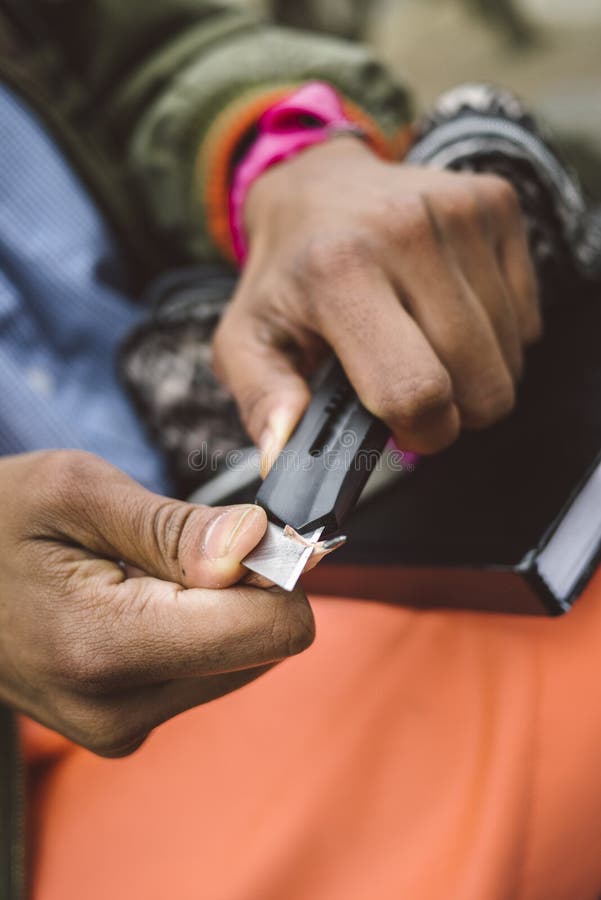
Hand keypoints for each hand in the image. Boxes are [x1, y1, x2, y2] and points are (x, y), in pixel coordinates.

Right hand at [0, 451, 313, 755]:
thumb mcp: (76, 491)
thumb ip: (177, 527)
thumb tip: (261, 544)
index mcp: (107, 647)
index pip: (270, 631)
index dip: (274, 570)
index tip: (245, 532)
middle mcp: (121, 711)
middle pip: (262, 648)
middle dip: (242, 588)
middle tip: (178, 547)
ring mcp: (120, 731)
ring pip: (239, 662)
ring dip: (213, 610)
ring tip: (140, 575)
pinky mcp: (122, 730)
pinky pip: (203, 674)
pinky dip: (190, 631)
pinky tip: (133, 603)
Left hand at [213, 137, 540, 468]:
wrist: (315, 184)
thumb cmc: (286, 275)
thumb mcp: (246, 340)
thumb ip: (262, 402)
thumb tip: (281, 458)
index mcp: (338, 270)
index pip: (415, 389)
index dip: (420, 432)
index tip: (402, 427)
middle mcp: (405, 230)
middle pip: (479, 382)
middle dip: (454, 411)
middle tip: (411, 387)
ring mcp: (459, 211)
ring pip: (509, 355)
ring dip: (474, 373)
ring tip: (424, 345)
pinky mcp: (495, 203)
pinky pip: (526, 317)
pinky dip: (495, 336)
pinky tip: (449, 313)